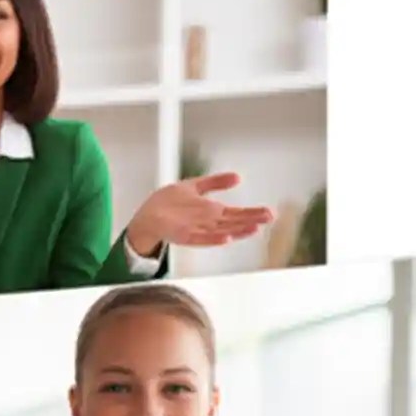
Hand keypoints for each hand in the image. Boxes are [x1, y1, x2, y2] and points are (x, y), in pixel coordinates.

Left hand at [127, 172, 273, 253]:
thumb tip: (239, 177)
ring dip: (238, 231)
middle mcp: (207, 223)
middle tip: (269, 218)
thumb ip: (215, 183)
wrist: (146, 215)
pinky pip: (201, 238)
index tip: (269, 213)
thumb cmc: (169, 204)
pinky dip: (214, 239)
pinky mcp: (184, 235)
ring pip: (221, 231)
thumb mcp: (195, 187)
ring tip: (254, 228)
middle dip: (251, 220)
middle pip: (233, 223)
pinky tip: (226, 238)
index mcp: (211, 213)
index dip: (252, 213)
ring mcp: (197, 230)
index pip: (236, 213)